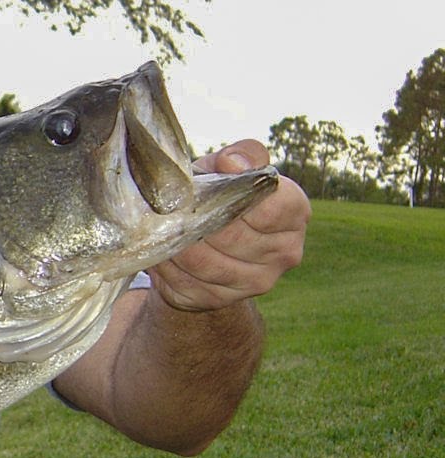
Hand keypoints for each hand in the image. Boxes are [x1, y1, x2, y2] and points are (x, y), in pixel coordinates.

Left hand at [148, 139, 308, 311]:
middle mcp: (286, 252)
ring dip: (177, 244)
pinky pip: (187, 283)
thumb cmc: (220, 194)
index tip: (206, 190)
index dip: (233, 199)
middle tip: (171, 209)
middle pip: (231, 236)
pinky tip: (163, 251)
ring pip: (205, 262)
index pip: (270, 208)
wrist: (205, 241)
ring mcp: (258, 281)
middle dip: (196, 221)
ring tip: (162, 228)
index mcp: (295, 212)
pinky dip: (168, 266)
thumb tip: (234, 164)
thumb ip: (240, 156)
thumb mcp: (228, 167)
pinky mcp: (223, 299)